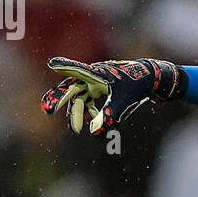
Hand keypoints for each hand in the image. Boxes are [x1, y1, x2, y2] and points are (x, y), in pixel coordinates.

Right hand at [41, 57, 186, 134]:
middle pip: (71, 87)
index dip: (65, 67)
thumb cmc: (137, 87)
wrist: (150, 79)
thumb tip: (94, 133)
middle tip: (47, 110)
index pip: (79, 70)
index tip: (52, 63)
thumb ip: (109, 116)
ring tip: (76, 128)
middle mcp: (93, 75)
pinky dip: (88, 110)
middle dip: (59, 99)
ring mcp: (94, 81)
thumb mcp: (124, 102)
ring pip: (78, 96)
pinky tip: (92, 120)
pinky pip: (87, 99)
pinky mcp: (98, 87)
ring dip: (76, 112)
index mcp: (98, 73)